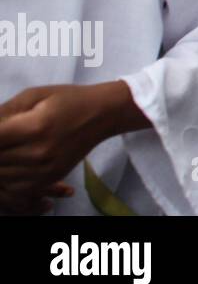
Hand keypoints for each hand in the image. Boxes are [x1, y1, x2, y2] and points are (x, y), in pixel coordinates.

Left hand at [0, 84, 131, 213]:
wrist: (102, 115)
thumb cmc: (68, 99)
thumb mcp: (34, 95)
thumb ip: (3, 111)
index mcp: (34, 127)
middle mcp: (38, 152)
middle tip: (4, 138)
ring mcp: (45, 169)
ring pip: (3, 176)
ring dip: (0, 164)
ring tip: (7, 150)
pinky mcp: (50, 178)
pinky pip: (16, 188)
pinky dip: (8, 180)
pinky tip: (12, 166)